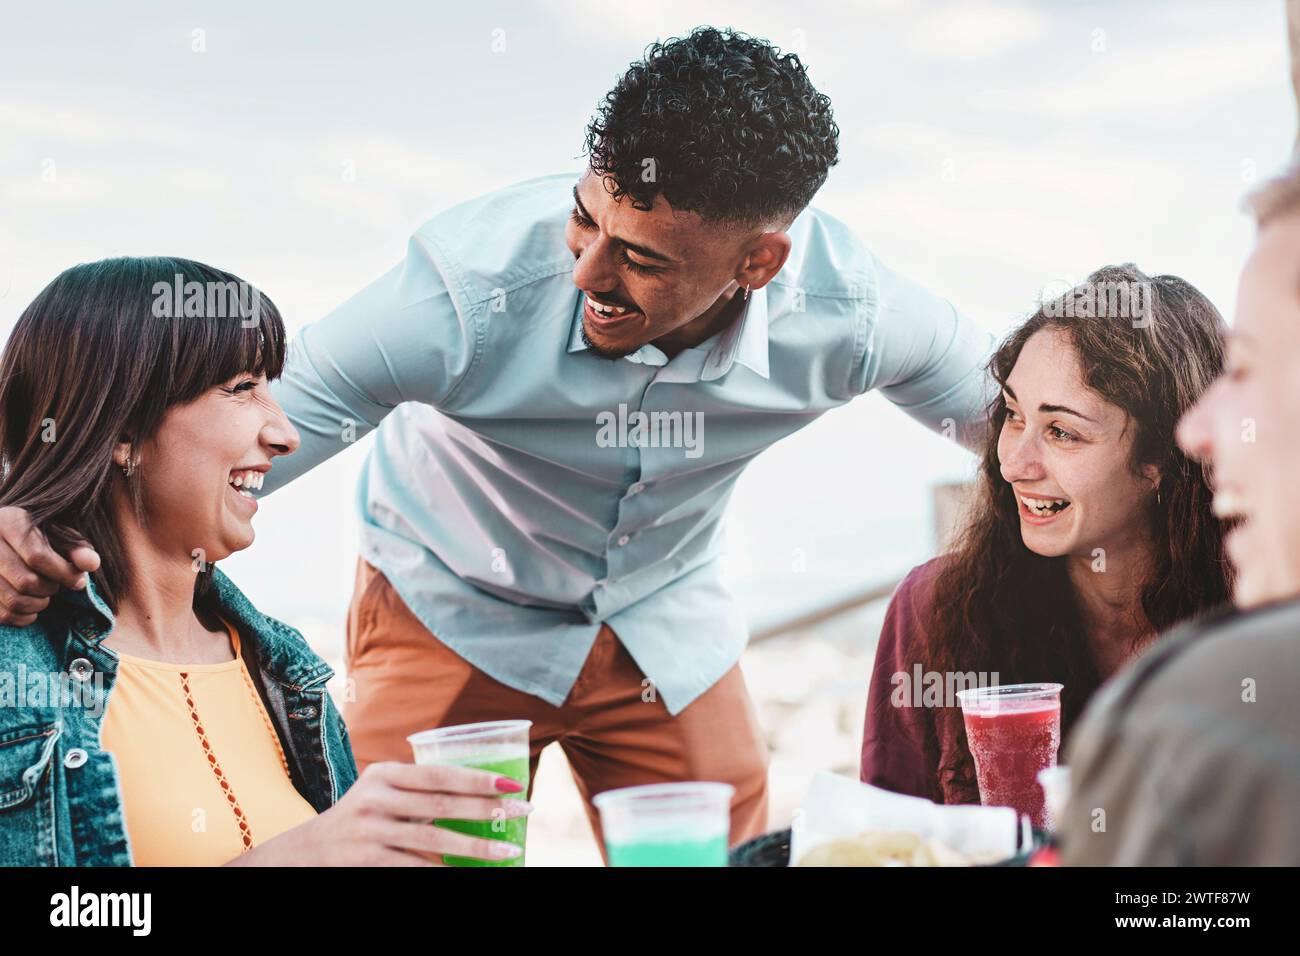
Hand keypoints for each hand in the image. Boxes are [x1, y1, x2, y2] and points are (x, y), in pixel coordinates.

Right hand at [0, 506, 100, 625]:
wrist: (6, 543)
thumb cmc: (38, 538)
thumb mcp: (58, 536)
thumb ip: (76, 549)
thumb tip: (92, 563)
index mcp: (9, 522)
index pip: (37, 556)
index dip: (64, 573)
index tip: (79, 581)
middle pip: (26, 581)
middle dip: (50, 589)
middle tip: (56, 585)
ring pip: (14, 601)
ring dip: (39, 604)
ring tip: (45, 595)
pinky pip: (3, 615)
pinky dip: (24, 617)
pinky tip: (32, 607)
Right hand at [228, 762, 532, 865]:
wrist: (306, 851)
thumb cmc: (360, 817)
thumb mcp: (381, 791)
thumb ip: (418, 788)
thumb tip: (481, 794)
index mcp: (384, 774)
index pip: (440, 774)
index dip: (478, 779)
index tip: (512, 785)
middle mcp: (376, 799)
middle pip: (443, 804)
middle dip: (488, 809)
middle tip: (523, 812)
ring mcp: (371, 832)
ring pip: (436, 839)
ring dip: (477, 846)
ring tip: (508, 849)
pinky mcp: (369, 862)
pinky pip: (417, 867)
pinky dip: (446, 870)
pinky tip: (470, 872)